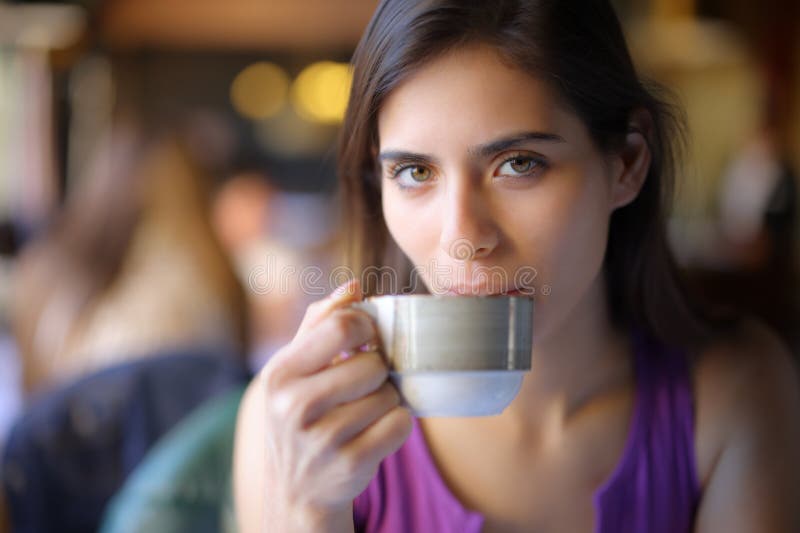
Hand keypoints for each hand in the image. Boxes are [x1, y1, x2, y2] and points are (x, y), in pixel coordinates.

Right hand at [258, 279, 411, 528]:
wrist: (296, 490)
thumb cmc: (301, 415)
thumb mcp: (295, 369)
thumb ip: (320, 323)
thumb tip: (353, 286)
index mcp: (279, 373)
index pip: (341, 326)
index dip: (366, 327)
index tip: (366, 340)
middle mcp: (293, 407)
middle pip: (372, 364)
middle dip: (377, 372)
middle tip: (362, 386)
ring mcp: (321, 441)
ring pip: (389, 395)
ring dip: (387, 400)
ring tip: (364, 412)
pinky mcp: (349, 467)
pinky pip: (400, 425)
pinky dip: (397, 425)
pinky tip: (375, 432)